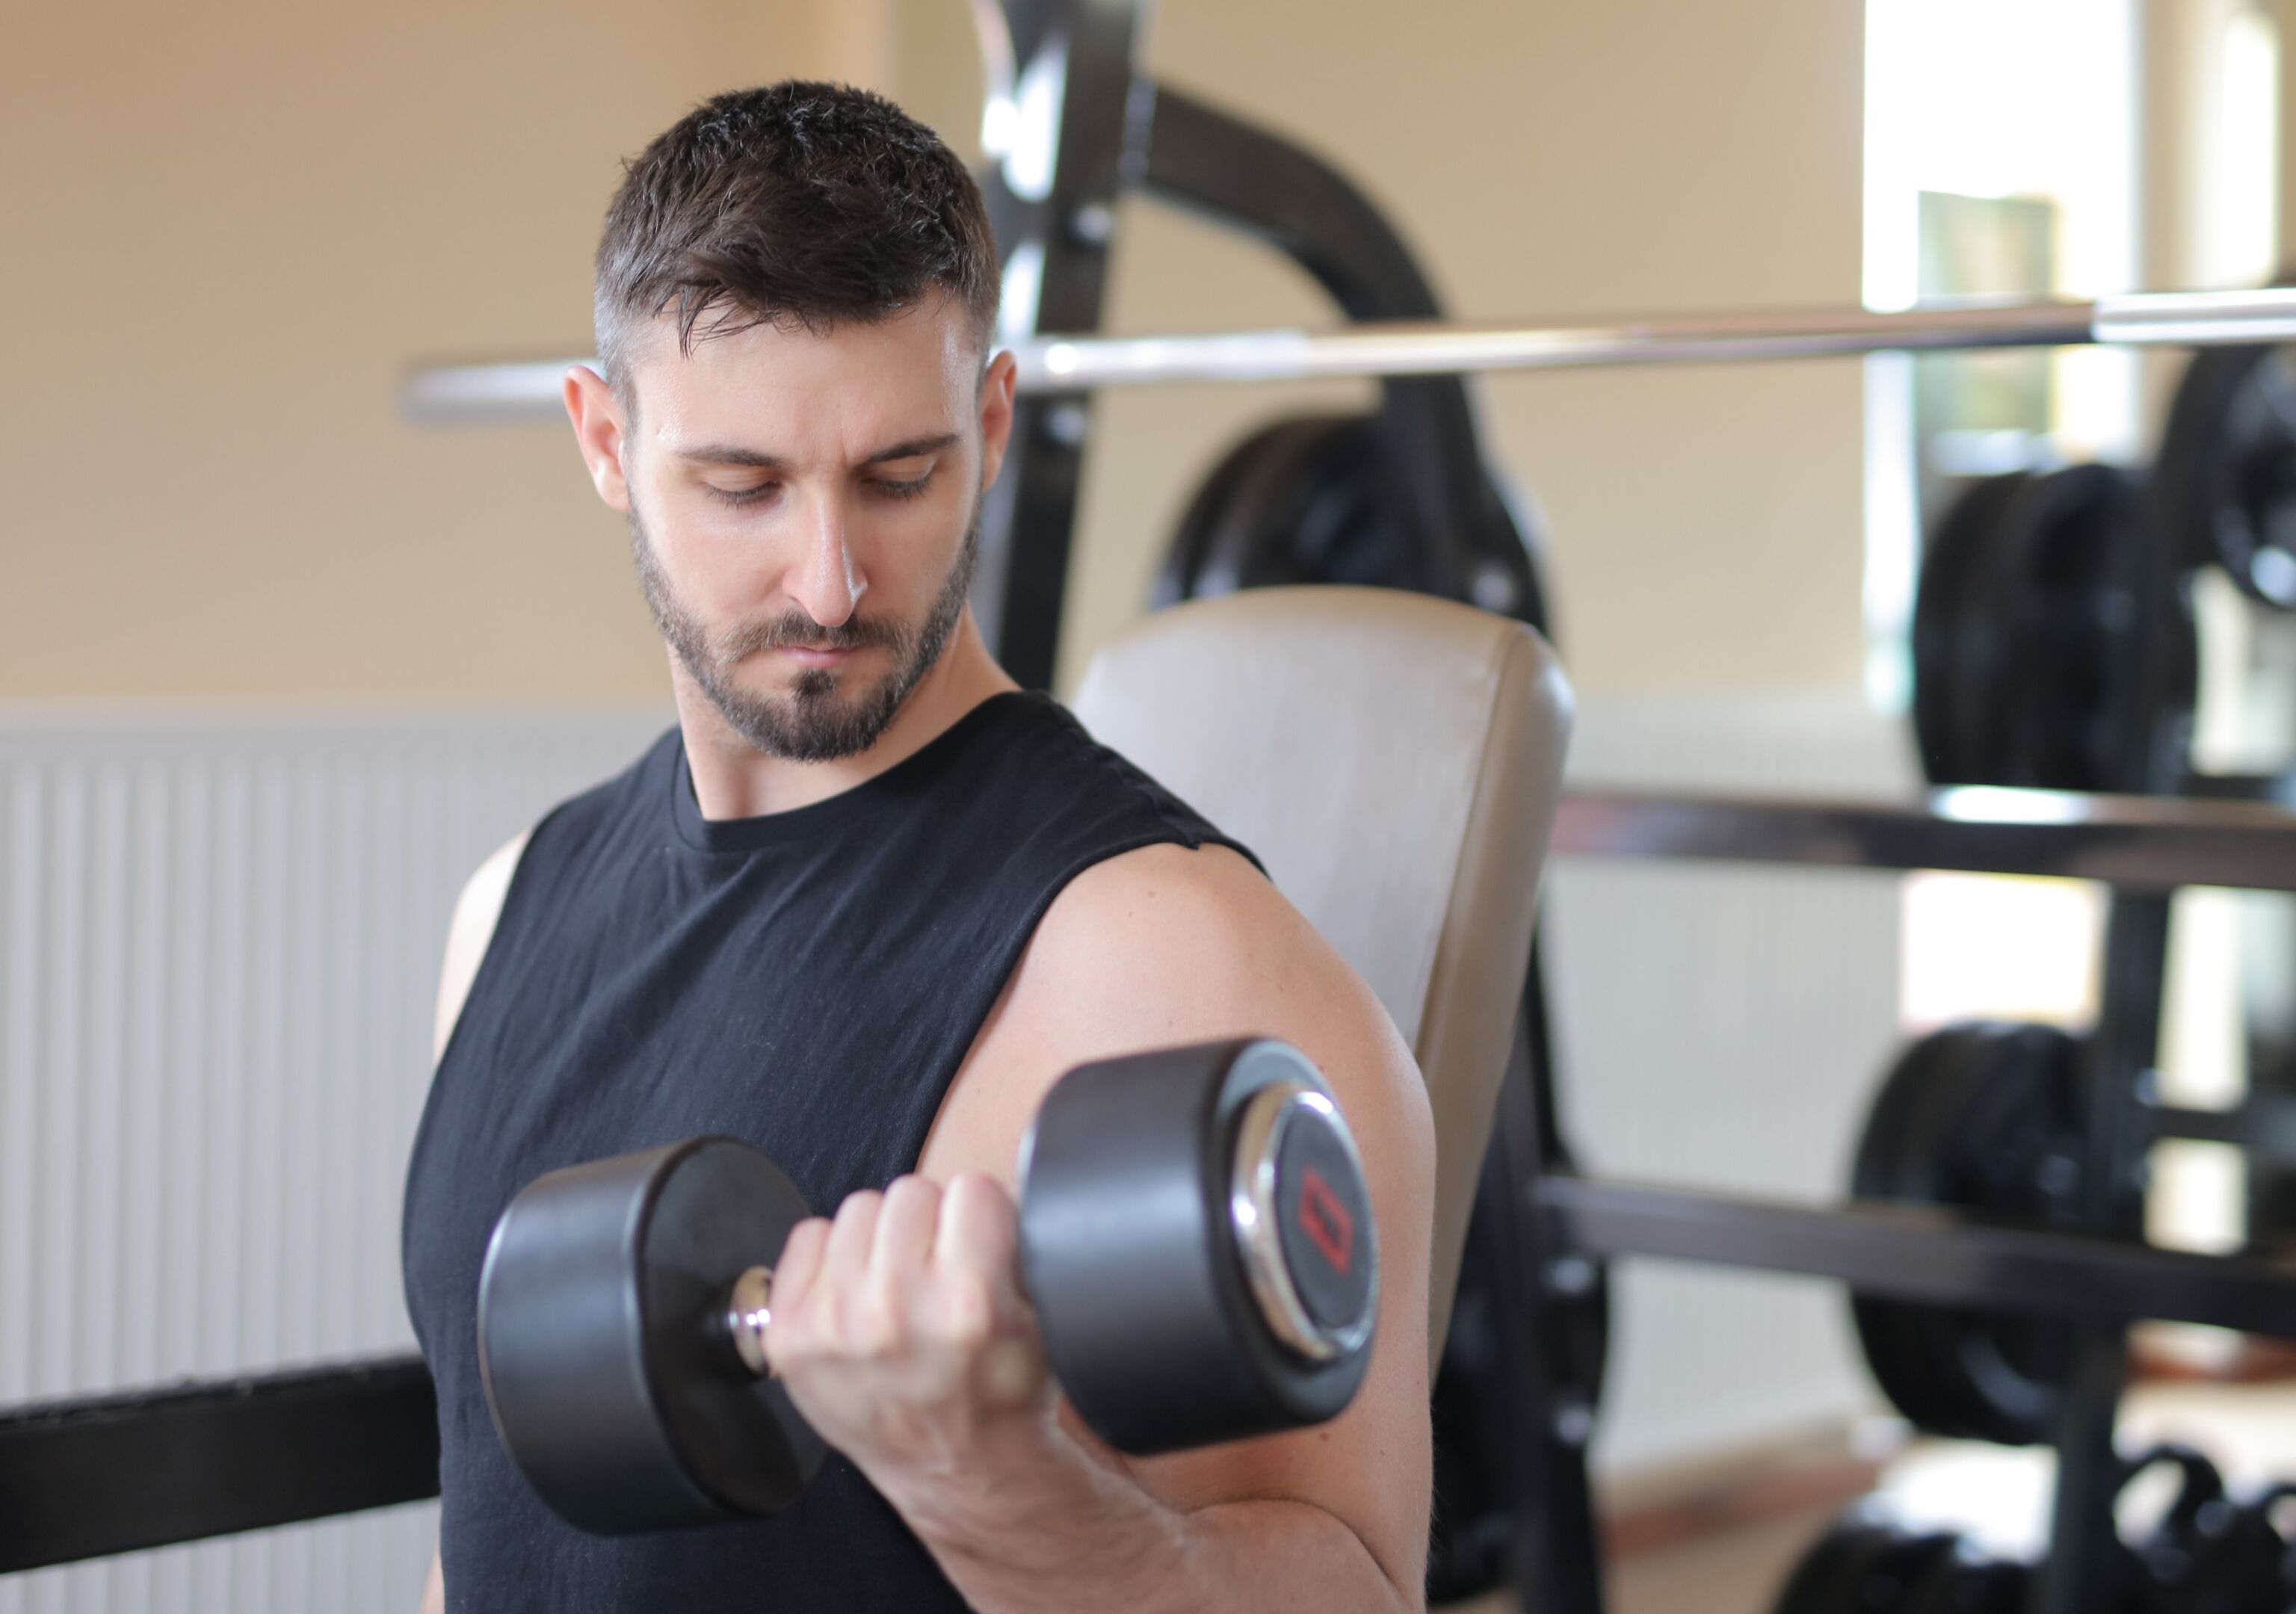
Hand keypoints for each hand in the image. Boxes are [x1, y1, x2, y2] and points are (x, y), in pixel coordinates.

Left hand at [763, 1174, 1056, 1503]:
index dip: (980, 1217)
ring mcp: (834, 1324)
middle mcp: (894, 1311)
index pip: (971, 1189)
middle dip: (931, 1226)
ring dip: (882, 1239)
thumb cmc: (1000, 1395)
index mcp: (968, 1304)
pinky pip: (809, 1235)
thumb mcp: (1042, 1321)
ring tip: (898, 1285)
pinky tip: (857, 1295)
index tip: (979, 1245)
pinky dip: (833, 1258)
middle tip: (939, 1270)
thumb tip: (990, 1188)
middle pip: (911, 1191)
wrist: (955, 1470)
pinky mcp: (791, 1335)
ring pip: (860, 1208)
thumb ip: (1021, 1249)